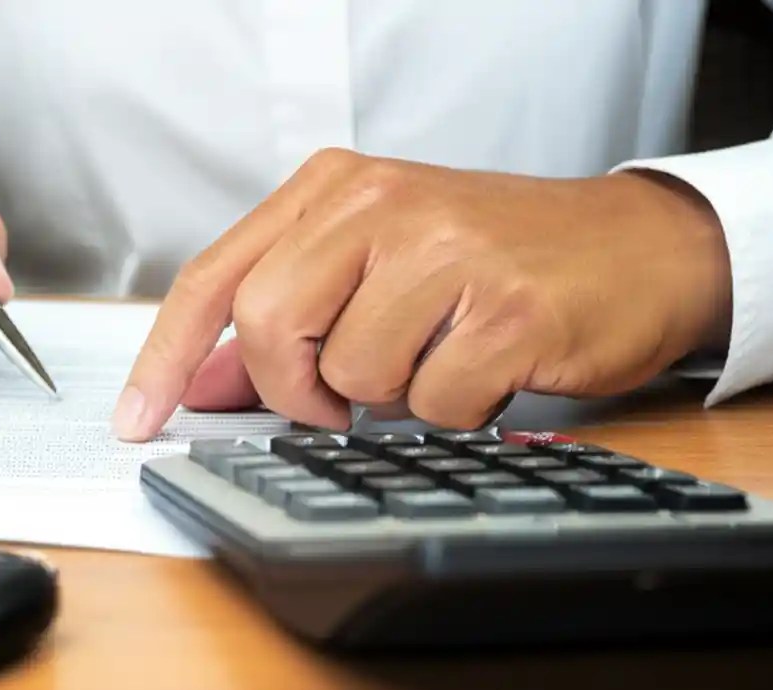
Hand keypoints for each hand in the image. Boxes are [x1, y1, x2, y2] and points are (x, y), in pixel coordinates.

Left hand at [114, 149, 731, 439]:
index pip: (215, 275)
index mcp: (334, 188)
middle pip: (266, 324)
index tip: (138, 418)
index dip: (166, 356)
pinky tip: (485, 368)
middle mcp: (381, 203)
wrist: (633, 247)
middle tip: (336, 396)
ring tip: (437, 356)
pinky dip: (454, 407)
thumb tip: (201, 383)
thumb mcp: (374, 266)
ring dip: (389, 394)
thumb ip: (283, 317)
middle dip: (292, 386)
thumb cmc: (494, 257)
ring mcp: (447, 249)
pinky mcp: (507, 306)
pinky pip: (433, 402)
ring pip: (351, 372)